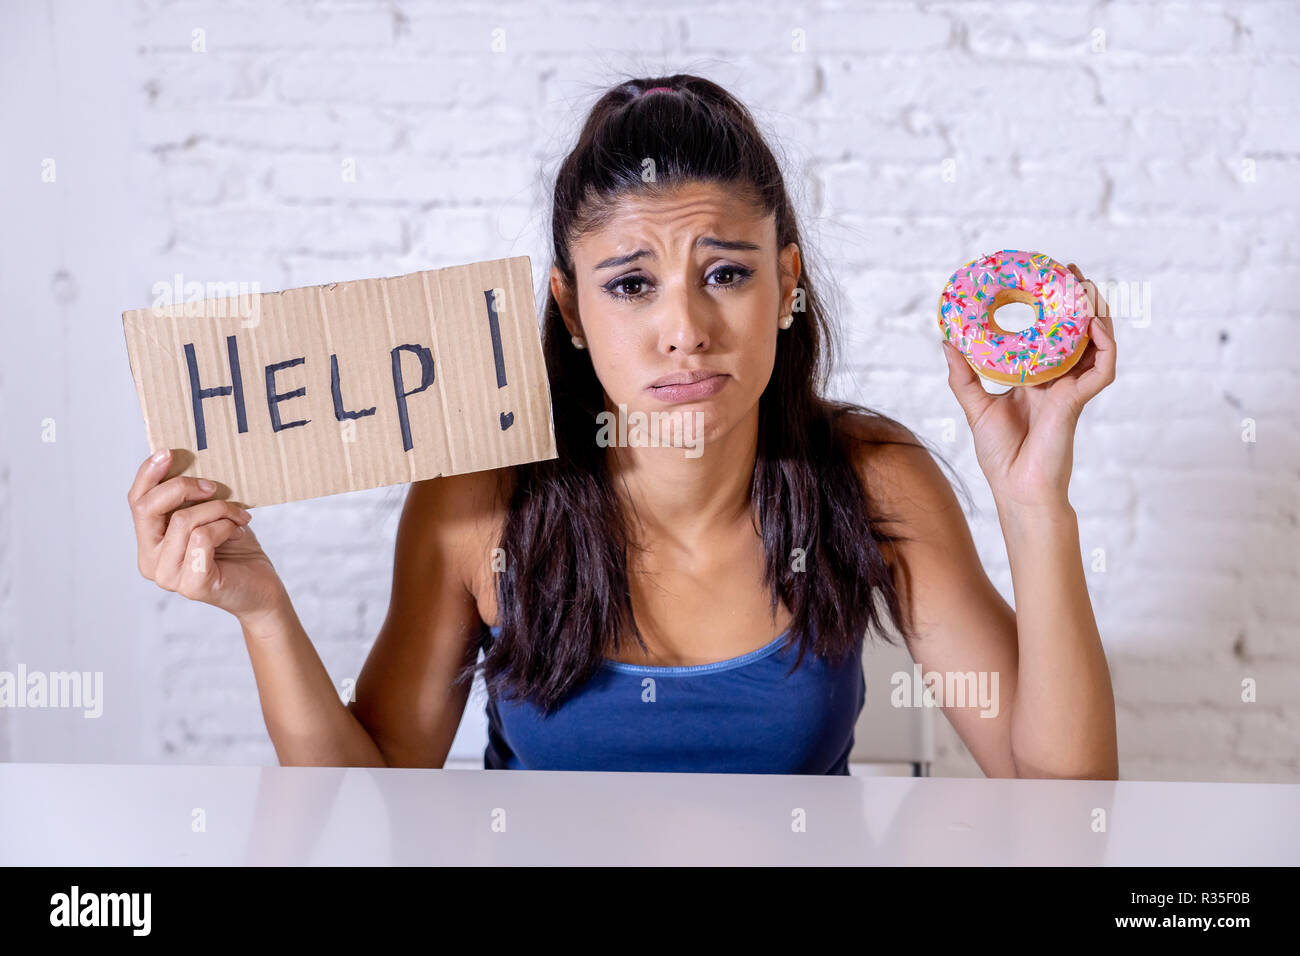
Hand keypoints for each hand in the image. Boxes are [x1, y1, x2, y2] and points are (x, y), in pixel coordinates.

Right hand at [128, 450, 286, 623]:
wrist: (262, 588)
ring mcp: (168, 576)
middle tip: (213, 487)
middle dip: (183, 487)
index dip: (148, 474)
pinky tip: (239, 532)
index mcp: (150, 542)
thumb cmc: (236, 548)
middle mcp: (150, 561)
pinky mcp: (191, 585)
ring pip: (184, 521)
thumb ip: (190, 499)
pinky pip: (203, 538)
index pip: (137, 502)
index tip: (169, 452)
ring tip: (239, 517)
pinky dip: (225, 527)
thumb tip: (185, 462)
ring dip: (219, 510)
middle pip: (149, 508)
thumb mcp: (210, 515)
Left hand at [940, 263, 1115, 507]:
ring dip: (1096, 313)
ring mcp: (1071, 389)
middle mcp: (1057, 379)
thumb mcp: (976, 406)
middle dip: (1077, 300)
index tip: (1043, 279)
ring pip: (1095, 344)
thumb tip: (947, 340)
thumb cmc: (1000, 454)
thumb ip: (964, 375)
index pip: (1049, 334)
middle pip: (1076, 332)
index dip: (1050, 308)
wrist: (1016, 489)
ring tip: (1087, 286)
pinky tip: (1094, 323)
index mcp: (1036, 378)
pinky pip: (1102, 369)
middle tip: (1071, 271)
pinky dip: (1104, 346)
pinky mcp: (1078, 402)